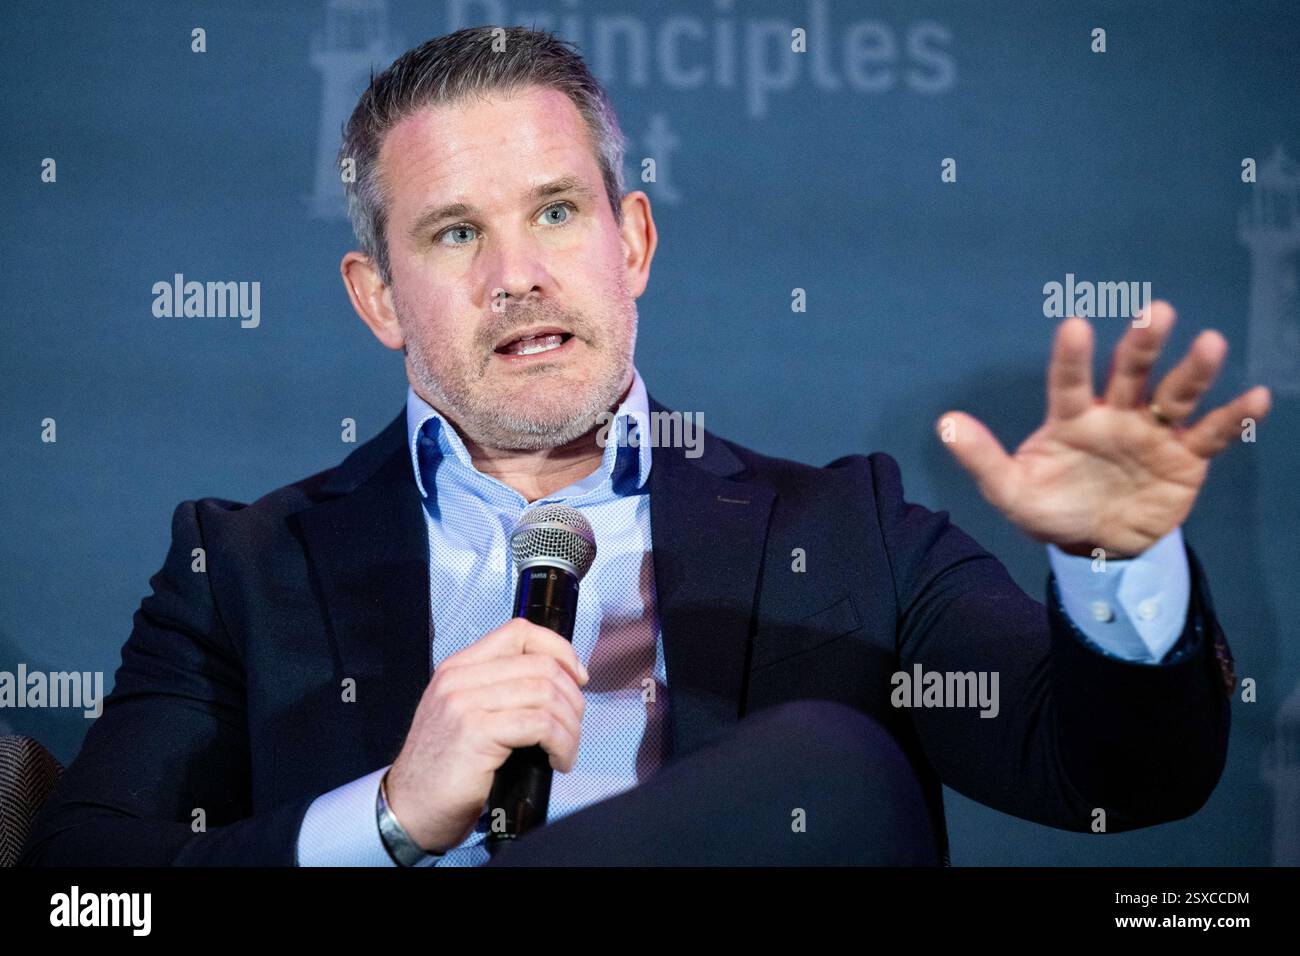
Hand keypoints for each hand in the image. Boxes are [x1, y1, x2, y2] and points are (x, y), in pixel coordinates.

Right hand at [384, 617, 587, 853]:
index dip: (559, 650)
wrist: (409, 809)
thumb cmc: (444, 770)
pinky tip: (558, 761)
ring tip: (566, 749)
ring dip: (570, 725)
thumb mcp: (465, 715)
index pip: (520, 632)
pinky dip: (561, 743)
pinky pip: (540, 724)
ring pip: (546, 693)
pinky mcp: (475, 732)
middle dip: (572, 698)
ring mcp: (464, 703)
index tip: (576, 677)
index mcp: (459, 667)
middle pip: (541, 664)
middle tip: (573, 727)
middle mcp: (459, 679)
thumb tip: (558, 684)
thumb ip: (499, 691)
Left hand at [937, 301, 1270, 557]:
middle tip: (1155, 312)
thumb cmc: (1050, 508)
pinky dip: (1234, 417)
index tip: (1076, 325)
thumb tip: (944, 422)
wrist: (1096, 545)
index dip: (1073, 357)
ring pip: (1175, 394)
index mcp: (1071, 417)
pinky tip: (1255, 397)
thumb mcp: (1011, 491)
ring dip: (1193, 371)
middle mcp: (1115, 414)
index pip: (1070, 382)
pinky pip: (1212, 434)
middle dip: (1142, 344)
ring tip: (1210, 343)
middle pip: (1131, 373)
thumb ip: (982, 457)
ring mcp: (1153, 433)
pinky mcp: (1186, 458)